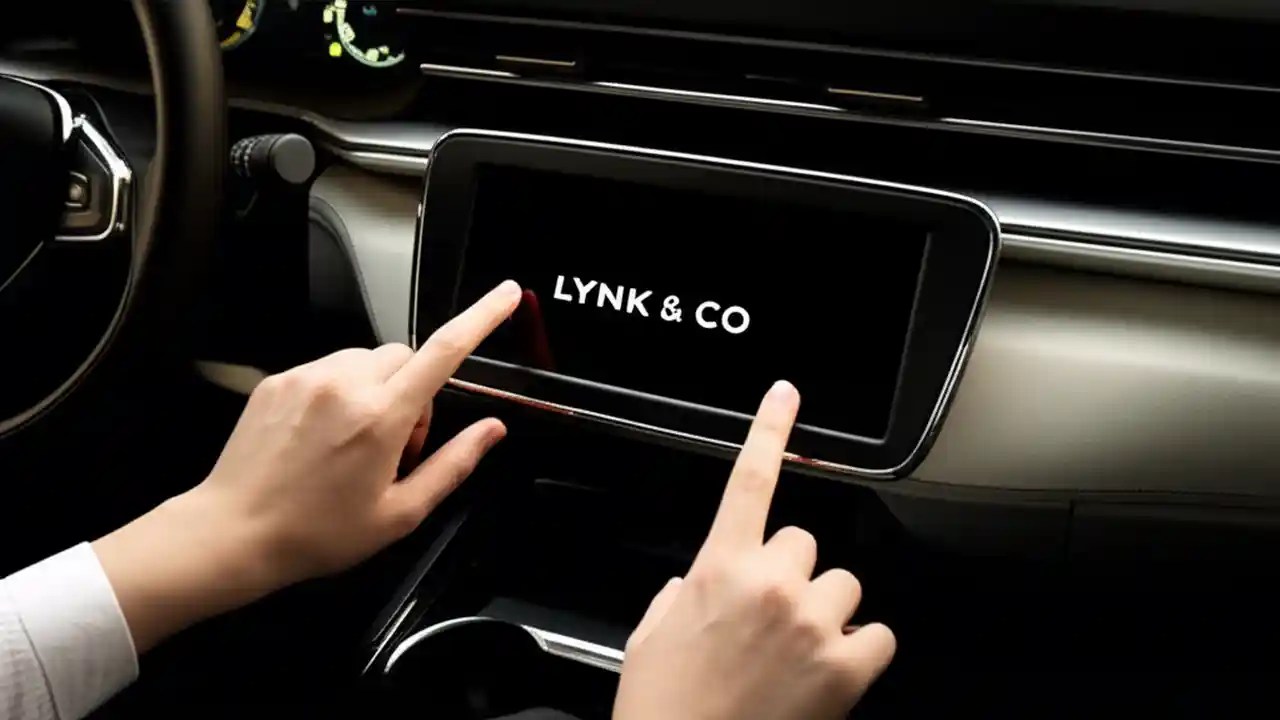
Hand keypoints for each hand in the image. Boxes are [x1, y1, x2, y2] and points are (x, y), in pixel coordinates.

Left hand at [93, 280, 522, 651]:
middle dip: (415, 392)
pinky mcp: (279, 380)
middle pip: (406, 357)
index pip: (444, 351)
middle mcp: (344, 385)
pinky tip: (322, 440)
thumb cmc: (316, 533)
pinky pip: (328, 369)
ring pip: (367, 361)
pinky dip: (339, 394)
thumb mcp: (400, 514)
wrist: (233, 534)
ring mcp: (307, 378)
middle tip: (396, 447)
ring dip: (376, 390)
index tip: (505, 294)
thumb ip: (453, 465)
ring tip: (355, 445)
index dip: (482, 317)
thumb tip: (491, 430)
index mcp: (381, 418)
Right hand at [614, 381, 896, 719]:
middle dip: (790, 572)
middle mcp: (772, 585)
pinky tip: (829, 670)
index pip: (749, 481)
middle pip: (804, 542)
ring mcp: (813, 624)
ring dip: (825, 610)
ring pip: (844, 584)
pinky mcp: (845, 668)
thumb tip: (702, 585)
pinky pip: (878, 634)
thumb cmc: (665, 707)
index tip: (786, 394)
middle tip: (767, 617)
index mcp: (719, 567)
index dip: (769, 429)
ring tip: (795, 650)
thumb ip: (683, 593)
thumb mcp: (652, 635)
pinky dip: (860, 650)